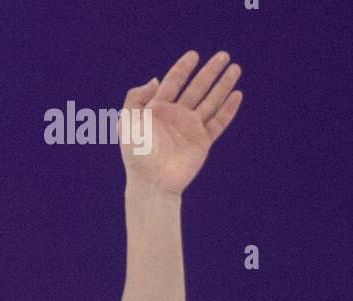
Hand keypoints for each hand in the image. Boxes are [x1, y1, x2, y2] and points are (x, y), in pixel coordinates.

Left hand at [120, 51, 242, 194]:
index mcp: (158, 110)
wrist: (151, 182)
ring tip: (235, 68)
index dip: (183, 69)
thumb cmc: (136, 154)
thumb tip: (155, 80)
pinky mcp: (202, 142)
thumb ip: (135, 98)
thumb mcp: (127, 122)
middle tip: (224, 55)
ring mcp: (190, 129)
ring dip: (223, 85)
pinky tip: (237, 95)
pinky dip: (228, 109)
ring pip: (210, 102)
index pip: (173, 83)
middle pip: (196, 88)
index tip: (194, 55)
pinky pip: (218, 122)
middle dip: (210, 72)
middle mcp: (176, 117)